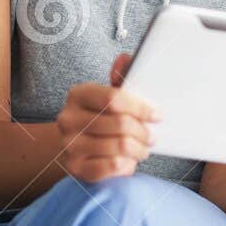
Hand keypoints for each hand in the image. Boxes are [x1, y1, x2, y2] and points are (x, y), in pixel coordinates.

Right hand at [56, 54, 159, 182]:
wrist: (74, 144)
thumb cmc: (98, 116)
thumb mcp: (107, 94)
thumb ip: (120, 77)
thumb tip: (126, 59)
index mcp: (78, 94)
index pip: (114, 98)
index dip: (140, 107)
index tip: (157, 115)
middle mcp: (68, 118)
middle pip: (120, 124)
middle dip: (143, 131)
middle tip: (151, 136)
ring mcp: (70, 144)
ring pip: (119, 147)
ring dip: (139, 149)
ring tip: (143, 148)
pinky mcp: (75, 167)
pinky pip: (112, 167)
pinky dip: (127, 164)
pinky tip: (129, 160)